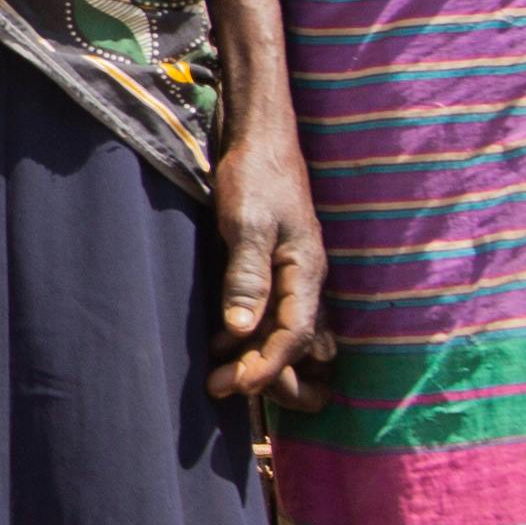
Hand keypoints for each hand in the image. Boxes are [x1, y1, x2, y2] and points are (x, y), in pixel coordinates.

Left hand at [205, 116, 322, 406]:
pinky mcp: (276, 278)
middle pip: (308, 355)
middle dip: (272, 379)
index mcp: (307, 273)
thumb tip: (242, 330)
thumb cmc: (255, 174)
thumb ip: (246, 275)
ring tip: (216, 373)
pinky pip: (275, 327)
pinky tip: (217, 346)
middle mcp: (307, 284)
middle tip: (222, 385)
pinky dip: (251, 345)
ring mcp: (294, 282)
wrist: (259, 138)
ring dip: (260, 365)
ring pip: (292, 346)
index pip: (296, 337)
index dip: (268, 368)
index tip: (234, 386)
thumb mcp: (246, 222)